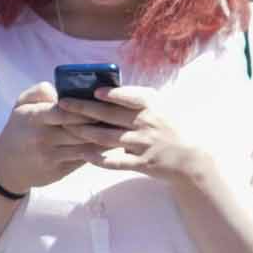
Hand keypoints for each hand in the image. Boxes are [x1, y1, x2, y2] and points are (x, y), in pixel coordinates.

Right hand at [0, 84, 111, 193]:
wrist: (6, 165)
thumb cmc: (19, 128)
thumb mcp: (20, 105)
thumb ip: (38, 92)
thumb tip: (58, 90)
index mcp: (33, 118)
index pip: (62, 111)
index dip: (83, 107)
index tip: (100, 101)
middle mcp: (42, 138)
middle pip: (77, 130)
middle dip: (99, 122)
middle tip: (120, 114)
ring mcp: (51, 156)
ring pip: (84, 146)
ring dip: (104, 139)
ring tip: (121, 129)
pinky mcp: (59, 171)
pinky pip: (83, 160)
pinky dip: (99, 152)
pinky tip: (112, 144)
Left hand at [68, 85, 215, 189]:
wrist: (187, 158)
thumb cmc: (167, 127)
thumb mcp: (159, 106)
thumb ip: (135, 97)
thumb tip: (105, 88)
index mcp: (152, 106)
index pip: (130, 97)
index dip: (112, 95)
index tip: (93, 91)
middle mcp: (147, 124)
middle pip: (110, 116)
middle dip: (84, 109)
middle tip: (64, 104)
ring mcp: (144, 145)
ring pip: (108, 138)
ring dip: (86, 132)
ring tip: (67, 127)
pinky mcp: (142, 164)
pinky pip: (116, 162)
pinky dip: (99, 159)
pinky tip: (84, 155)